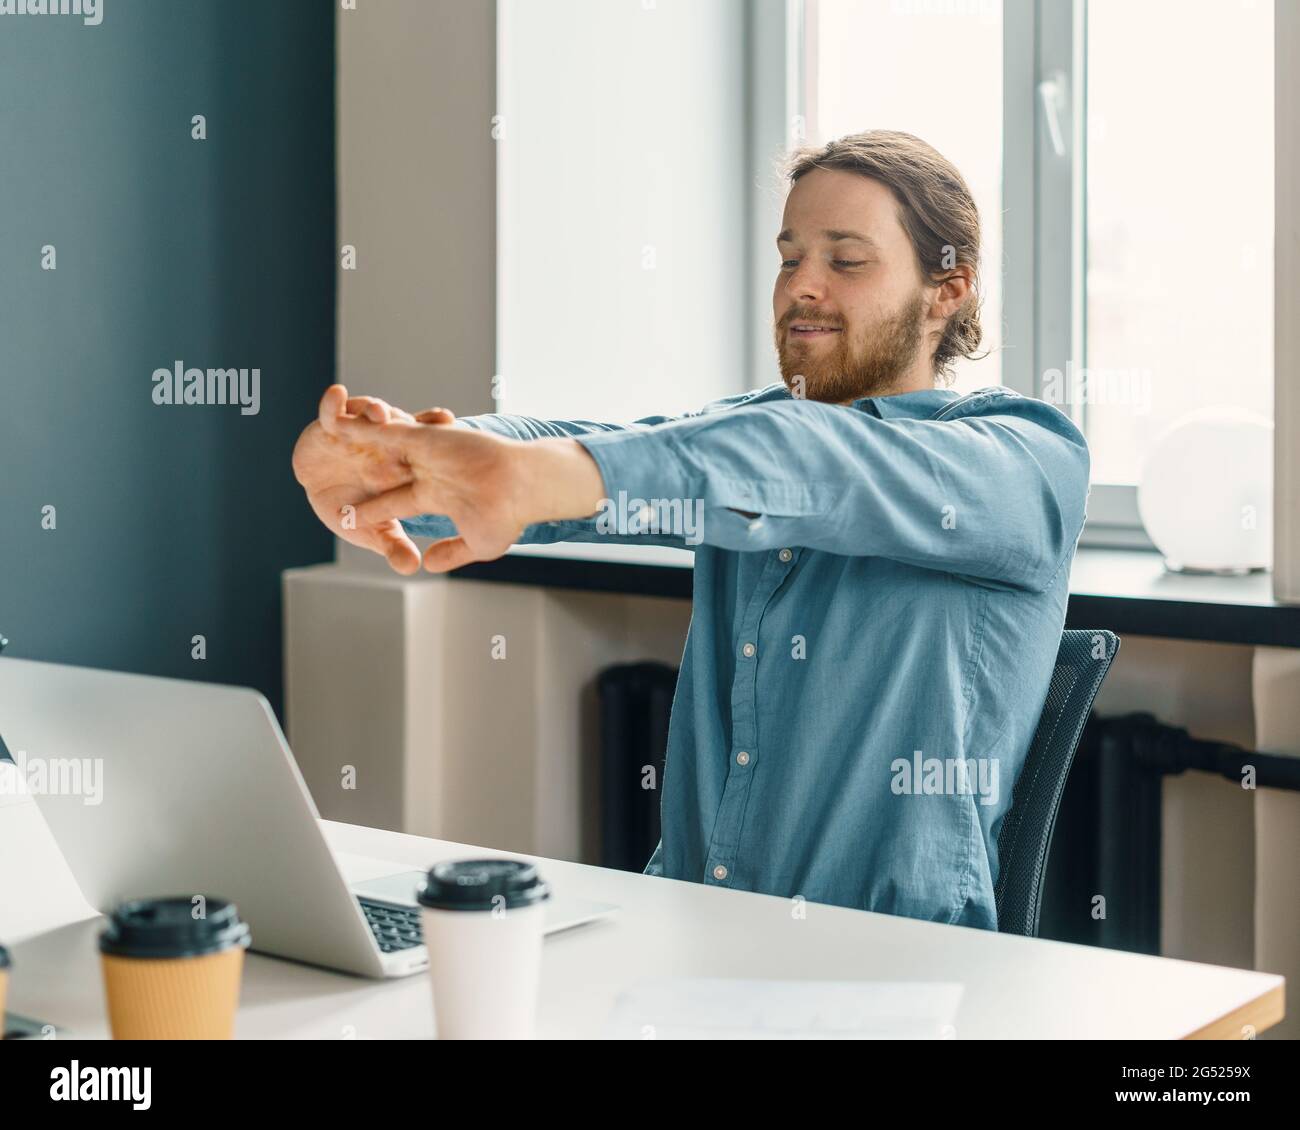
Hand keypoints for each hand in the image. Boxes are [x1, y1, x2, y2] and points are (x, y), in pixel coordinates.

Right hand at [291, 385, 456, 573]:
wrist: (319, 492)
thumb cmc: (354, 509)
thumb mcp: (372, 530)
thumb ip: (392, 545)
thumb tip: (412, 568)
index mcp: (401, 467)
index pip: (430, 457)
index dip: (449, 452)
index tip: (468, 446)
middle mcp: (385, 445)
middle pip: (410, 430)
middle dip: (424, 423)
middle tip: (441, 420)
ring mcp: (360, 433)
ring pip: (375, 417)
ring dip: (377, 411)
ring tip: (378, 413)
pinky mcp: (330, 426)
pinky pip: (333, 411)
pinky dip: (333, 403)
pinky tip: (335, 395)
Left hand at [329, 417, 607, 573]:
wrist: (522, 489)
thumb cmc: (508, 516)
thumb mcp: (478, 544)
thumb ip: (451, 553)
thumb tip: (426, 564)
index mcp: (434, 495)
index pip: (395, 504)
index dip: (373, 512)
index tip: (353, 520)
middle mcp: (425, 470)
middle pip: (382, 470)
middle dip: (358, 474)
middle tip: (331, 479)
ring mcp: (423, 450)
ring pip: (380, 444)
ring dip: (354, 439)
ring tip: (324, 435)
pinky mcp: (422, 435)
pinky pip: (383, 426)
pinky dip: (358, 422)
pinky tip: (333, 420)